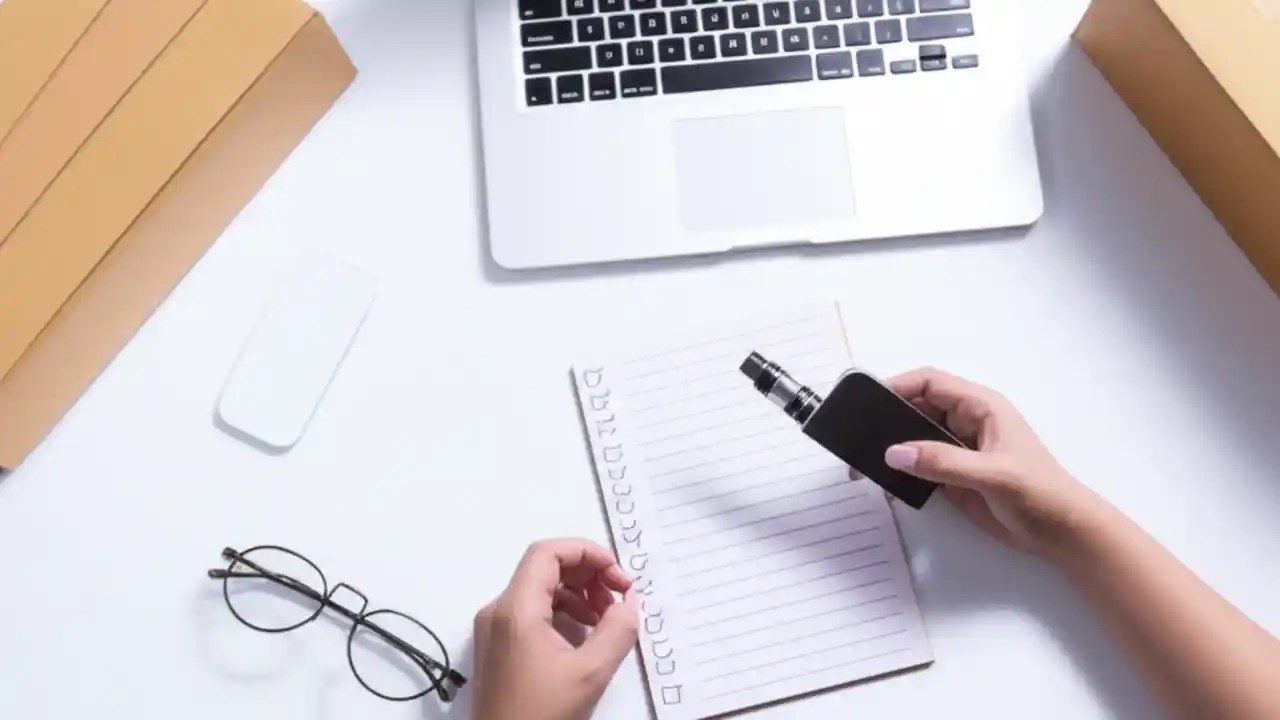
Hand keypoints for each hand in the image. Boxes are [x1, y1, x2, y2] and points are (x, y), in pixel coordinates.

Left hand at [472, 539, 639, 719]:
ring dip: (577, 596)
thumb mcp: (590, 673)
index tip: (618, 575)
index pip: (548, 552)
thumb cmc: (542, 713)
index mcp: (516, 608)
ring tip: (606, 620)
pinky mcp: (497, 646)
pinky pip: (532, 613)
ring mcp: (494, 628)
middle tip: (619, 599)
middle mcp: (498, 610)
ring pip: (539, 590)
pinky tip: (585, 637)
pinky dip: (562, 614)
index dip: (587, 552)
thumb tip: (629, 602)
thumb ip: (617, 630)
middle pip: (545, 568)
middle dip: (587, 576)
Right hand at [880, 368, 1105, 556]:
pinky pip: (918, 468)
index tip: (870, 400)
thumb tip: (894, 453)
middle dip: (887, 420)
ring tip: (862, 464)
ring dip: (890, 450)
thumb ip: (943, 462)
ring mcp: (958, 451)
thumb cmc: (1039, 493)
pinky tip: (885, 485)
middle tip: (857, 436)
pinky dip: (900, 474)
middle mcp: (965, 424)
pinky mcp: (952, 478)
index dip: (900, 386)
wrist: (1061, 534)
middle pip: (917, 410)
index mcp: (981, 408)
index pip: (932, 383)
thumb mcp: (992, 474)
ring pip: (914, 440)